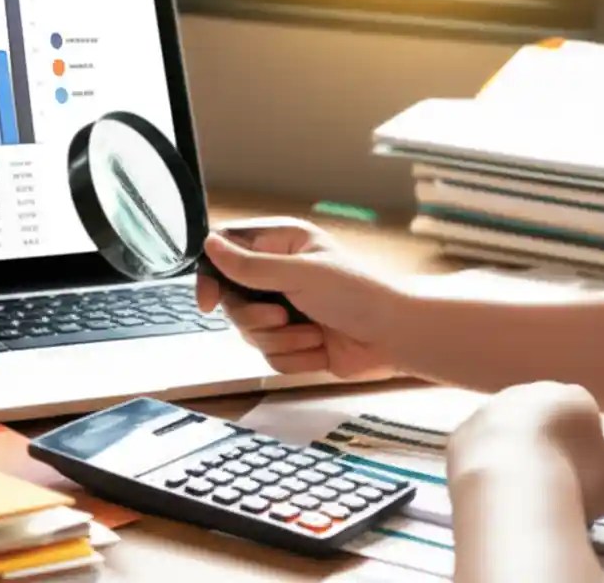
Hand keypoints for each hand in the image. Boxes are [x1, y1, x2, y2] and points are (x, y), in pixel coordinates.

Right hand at [195, 217, 401, 378]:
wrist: (395, 338)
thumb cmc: (360, 294)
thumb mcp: (301, 274)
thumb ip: (251, 265)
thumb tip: (209, 245)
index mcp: (281, 244)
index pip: (225, 252)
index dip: (212, 277)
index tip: (208, 302)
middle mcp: (278, 274)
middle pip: (231, 300)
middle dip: (257, 317)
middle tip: (282, 317)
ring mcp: (285, 309)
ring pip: (249, 332)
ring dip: (282, 340)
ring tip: (313, 334)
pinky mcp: (293, 341)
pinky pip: (269, 356)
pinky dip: (295, 358)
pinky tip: (321, 349)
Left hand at [448, 382, 603, 521]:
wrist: (511, 489)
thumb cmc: (576, 481)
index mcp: (570, 395)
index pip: (582, 412)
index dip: (586, 443)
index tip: (586, 471)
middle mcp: (526, 393)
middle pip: (541, 417)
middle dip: (547, 442)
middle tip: (554, 479)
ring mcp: (488, 411)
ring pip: (506, 431)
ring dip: (513, 452)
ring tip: (524, 489)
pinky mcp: (460, 435)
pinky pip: (478, 449)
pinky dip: (486, 466)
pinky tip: (496, 489)